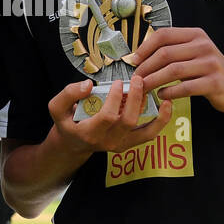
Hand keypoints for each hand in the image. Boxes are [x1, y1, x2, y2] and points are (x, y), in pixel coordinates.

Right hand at [48, 75, 172, 155]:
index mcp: (89, 133)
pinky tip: (167, 105)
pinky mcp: (130, 143)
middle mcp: (107, 142)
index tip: (118, 82)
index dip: (115, 99)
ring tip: (150, 88)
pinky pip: (149, 134)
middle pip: (128, 121)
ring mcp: (120, 145)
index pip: (107, 117)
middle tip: (137, 79)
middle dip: (135, 98)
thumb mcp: (57, 107)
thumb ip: (68, 94)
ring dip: (150, 107)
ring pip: (144, 130)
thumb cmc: (67, 122)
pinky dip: (161, 121)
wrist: (73, 143)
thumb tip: (89, 85)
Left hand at [127, 27, 223, 112]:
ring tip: (144, 88)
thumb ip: (172, 51)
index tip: (134, 60)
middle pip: (165, 53)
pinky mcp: (214, 83)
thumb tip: (139, 57)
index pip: (164, 35)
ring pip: (173, 70)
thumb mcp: (194, 53)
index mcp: (195, 35)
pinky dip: (170, 92)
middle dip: (146, 67)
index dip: (144, 47)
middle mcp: (203, 46)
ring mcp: (210, 64)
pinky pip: (185, 87)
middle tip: (135, 79)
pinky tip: (162, 95)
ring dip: (154, 80)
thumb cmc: (209, 70)